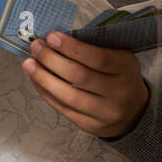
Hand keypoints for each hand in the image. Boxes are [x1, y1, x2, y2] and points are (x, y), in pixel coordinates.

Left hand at [22, 32, 149, 137]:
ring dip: (43, 78)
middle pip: (79, 76)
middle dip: (52, 60)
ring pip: (68, 96)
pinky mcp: (90, 125)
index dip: (72, 47)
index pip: (99, 58)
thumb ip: (94, 48)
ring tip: (28, 64)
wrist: (133, 112)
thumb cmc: (118, 76)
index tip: (51, 36)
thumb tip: (55, 39)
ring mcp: (104, 112)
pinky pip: (62, 108)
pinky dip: (45, 92)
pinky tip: (35, 79)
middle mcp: (118, 92)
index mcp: (127, 69)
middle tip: (36, 47)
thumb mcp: (117, 58)